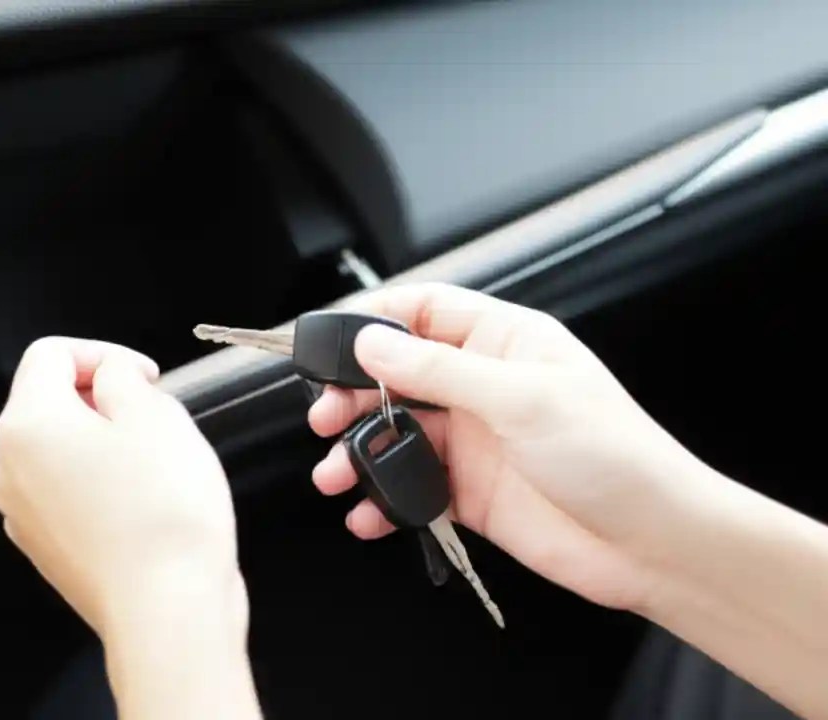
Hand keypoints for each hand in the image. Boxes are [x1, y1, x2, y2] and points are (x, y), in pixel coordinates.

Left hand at [0, 337, 245, 638]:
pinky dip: (99, 486)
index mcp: (26, 424)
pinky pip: (67, 494)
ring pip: (60, 450)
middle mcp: (9, 468)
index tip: (144, 377)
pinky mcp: (45, 547)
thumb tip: (111, 377)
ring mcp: (22, 513)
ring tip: (155, 466)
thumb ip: (123, 378)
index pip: (51, 354)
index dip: (104, 354)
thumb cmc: (164, 517)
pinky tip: (143, 504)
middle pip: (49, 403)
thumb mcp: (156, 415)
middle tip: (156, 420)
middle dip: (102, 400)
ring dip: (103, 444)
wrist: (167, 611)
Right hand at [309, 283, 707, 610]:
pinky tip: (369, 513)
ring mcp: (476, 440)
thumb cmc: (617, 455)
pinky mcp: (471, 492)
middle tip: (324, 416)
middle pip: (396, 374)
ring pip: (395, 434)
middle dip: (351, 393)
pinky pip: (411, 489)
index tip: (329, 341)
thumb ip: (440, 371)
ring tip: (334, 474)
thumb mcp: (522, 398)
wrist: (655, 543)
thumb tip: (374, 344)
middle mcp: (485, 386)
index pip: (424, 310)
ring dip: (358, 452)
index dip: (374, 319)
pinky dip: (383, 502)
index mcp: (505, 342)